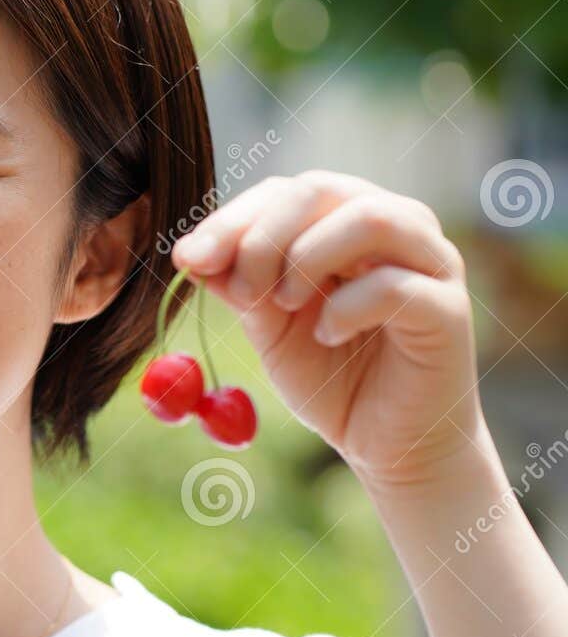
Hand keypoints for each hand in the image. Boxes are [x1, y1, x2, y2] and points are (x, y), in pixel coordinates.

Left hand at [171, 171, 482, 487]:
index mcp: (348, 223)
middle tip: (240, 291)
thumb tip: (189, 253)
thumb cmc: (334, 379)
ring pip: (368, 218)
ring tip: (287, 307)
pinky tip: (327, 337)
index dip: (231, 219)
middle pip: (321, 190)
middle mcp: (397, 228)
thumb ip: (240, 286)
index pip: (286, 192)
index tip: (187, 259)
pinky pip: (394, 285)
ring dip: (307, 258)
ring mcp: (431, 264)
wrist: (391, 446)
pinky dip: (345, 308)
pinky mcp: (448, 310)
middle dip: (261, 236)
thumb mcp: (270, 329)